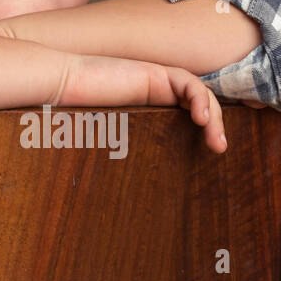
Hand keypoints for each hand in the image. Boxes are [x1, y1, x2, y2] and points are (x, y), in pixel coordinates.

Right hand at [55, 55, 227, 153]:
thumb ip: (126, 158)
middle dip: (215, 127)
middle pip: (199, 106)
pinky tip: (199, 119)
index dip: (204, 131)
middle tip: (219, 150)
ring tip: (216, 141)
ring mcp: (156, 82)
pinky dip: (199, 98)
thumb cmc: (73, 118)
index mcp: (149, 111)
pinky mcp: (154, 73)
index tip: (211, 155)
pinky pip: (188, 83)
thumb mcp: (106, 144)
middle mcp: (156, 95)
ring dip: (214, 116)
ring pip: (199, 95)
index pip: (186, 118)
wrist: (61, 87)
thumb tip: (134, 207)